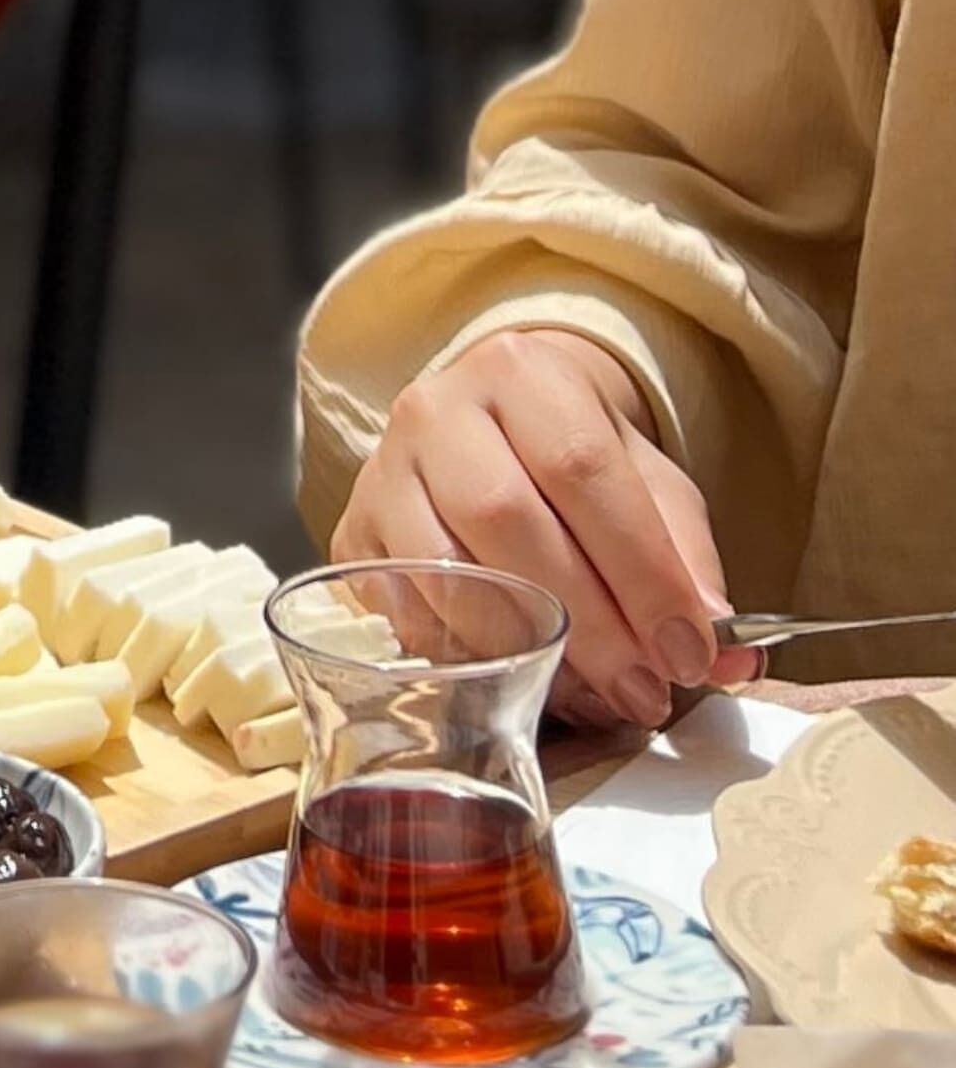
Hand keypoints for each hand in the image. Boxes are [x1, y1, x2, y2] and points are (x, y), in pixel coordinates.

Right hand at [334, 326, 760, 729]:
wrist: (486, 422)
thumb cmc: (570, 452)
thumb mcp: (642, 476)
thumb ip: (682, 553)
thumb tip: (718, 648)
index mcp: (520, 373)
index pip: (581, 468)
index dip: (639, 568)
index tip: (688, 649)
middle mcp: (435, 413)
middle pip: (506, 519)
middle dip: (586, 618)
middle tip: (641, 685)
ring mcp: (380, 476)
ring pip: (445, 571)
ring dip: (526, 648)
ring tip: (593, 694)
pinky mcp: (350, 540)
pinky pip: (401, 612)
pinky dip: (467, 658)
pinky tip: (519, 681)